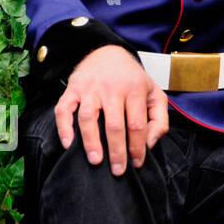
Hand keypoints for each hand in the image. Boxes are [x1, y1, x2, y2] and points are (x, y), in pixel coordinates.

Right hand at [55, 45, 168, 175]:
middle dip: (117, 151)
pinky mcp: (72, 89)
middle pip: (114, 124)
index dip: (137, 146)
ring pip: (88, 117)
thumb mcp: (154, 93)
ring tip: (95, 161)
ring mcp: (90, 88)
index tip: (137, 163)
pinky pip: (64, 109)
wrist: (107, 53)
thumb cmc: (132, 79)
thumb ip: (160, 118)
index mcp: (135, 89)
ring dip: (91, 141)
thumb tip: (150, 143)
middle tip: (118, 171)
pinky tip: (68, 143)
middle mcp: (112, 88)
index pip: (137, 124)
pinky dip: (64, 126)